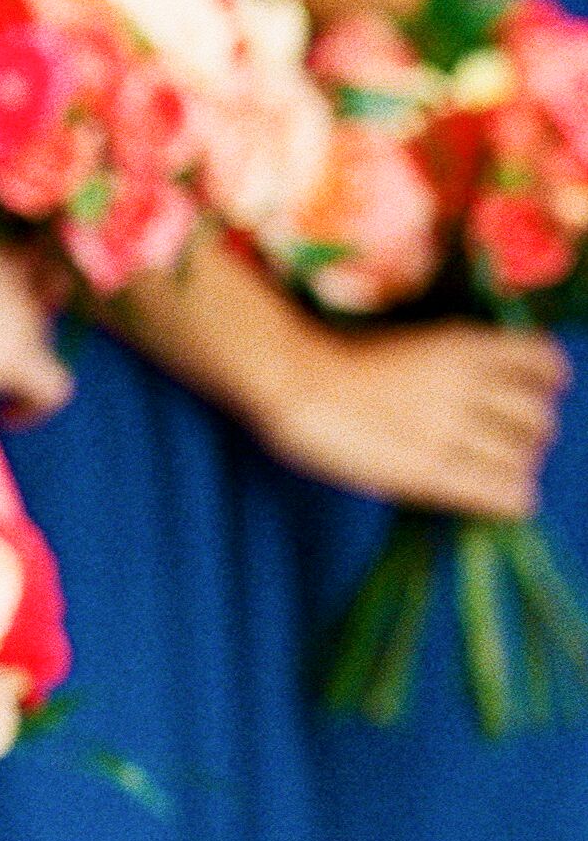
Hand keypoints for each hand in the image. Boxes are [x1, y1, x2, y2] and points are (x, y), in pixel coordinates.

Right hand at [263, 319, 566, 519]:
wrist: (295, 381)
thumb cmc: (338, 359)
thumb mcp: (414, 341)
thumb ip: (459, 362)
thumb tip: (494, 392)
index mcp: (465, 345)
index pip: (545, 363)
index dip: (545, 384)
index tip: (529, 395)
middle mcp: (469, 385)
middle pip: (540, 419)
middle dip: (530, 436)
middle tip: (503, 445)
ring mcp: (452, 430)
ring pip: (526, 459)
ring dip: (515, 469)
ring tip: (491, 474)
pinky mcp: (433, 471)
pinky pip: (506, 493)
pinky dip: (509, 500)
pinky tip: (492, 500)